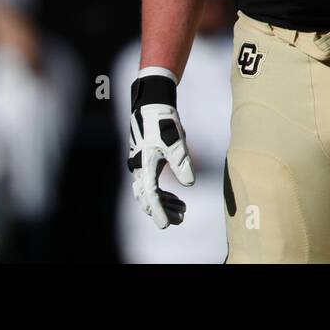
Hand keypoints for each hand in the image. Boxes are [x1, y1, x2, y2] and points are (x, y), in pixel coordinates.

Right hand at [128, 69, 194, 227]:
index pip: (151, 195)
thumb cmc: (163, 122)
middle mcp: (139, 168)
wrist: (152, 105)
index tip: (167, 225)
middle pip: (149, 197)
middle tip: (179, 220)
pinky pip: (152, 184)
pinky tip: (178, 197)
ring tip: (182, 210)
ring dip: (165, 202)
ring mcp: (141, 165)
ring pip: (150, 192)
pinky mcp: (146, 162)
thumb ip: (182, 163)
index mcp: (145, 165)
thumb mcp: (177, 142)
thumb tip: (190, 184)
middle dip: (163, 210)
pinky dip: (164, 193)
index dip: (159, 211)